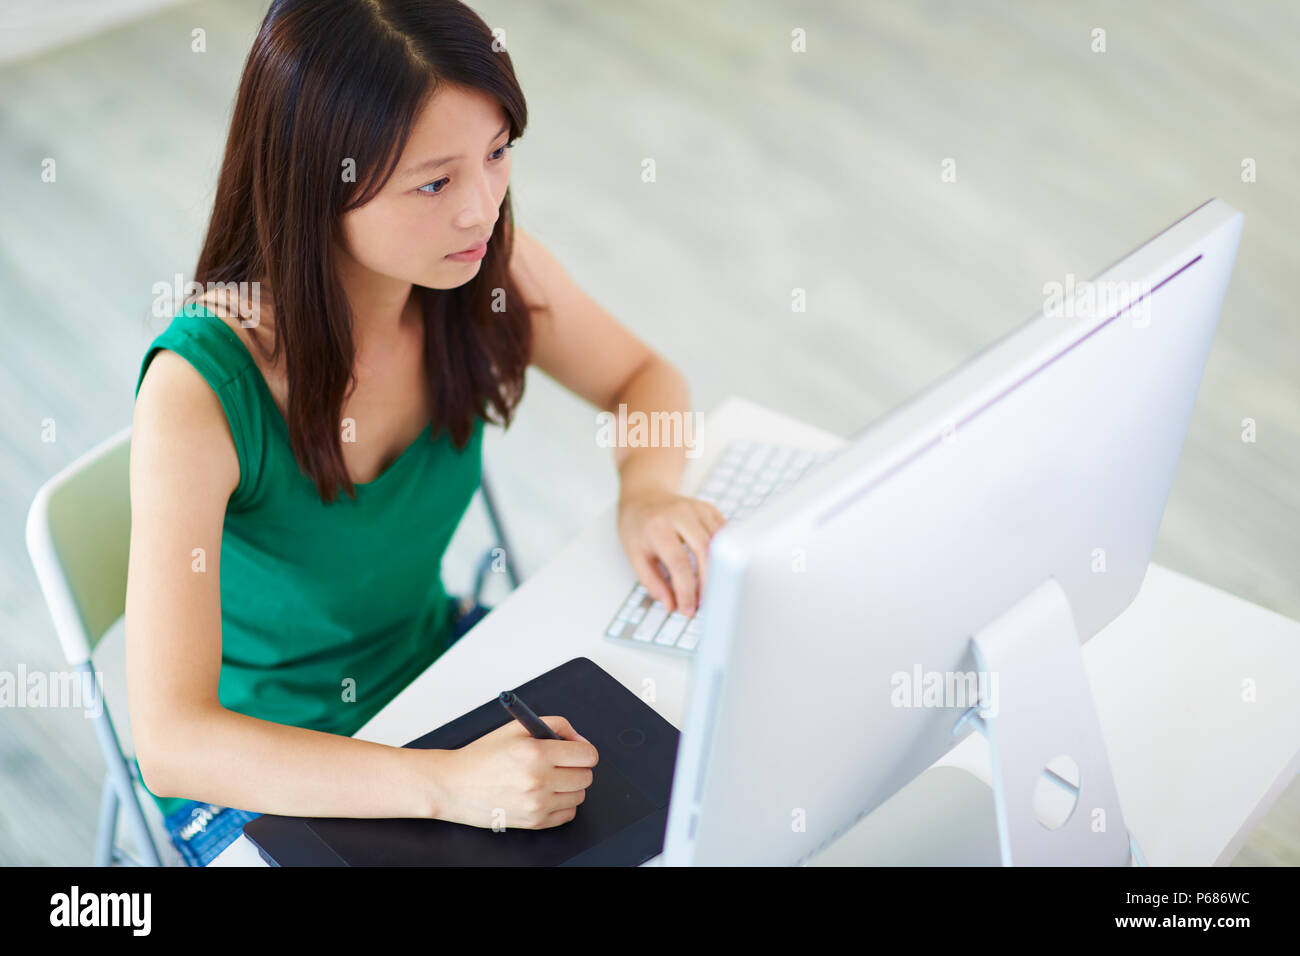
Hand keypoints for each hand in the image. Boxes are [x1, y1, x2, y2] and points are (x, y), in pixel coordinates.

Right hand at [429, 716, 598, 828]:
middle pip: (586, 776)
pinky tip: (545, 793)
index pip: (587, 755)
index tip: (577, 750)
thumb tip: (580, 740)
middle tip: (560, 762)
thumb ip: (556, 725)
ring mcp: (537, 804)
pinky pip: (568, 814)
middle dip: (577, 767)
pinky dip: (562, 804)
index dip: (583, 750)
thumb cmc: (484, 755)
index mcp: (536, 752)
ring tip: (549, 778)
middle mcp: (539, 780)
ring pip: (579, 795)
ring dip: (570, 786)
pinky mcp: (534, 822)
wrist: (454, 786)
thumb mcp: (518, 728)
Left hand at [617, 487, 726, 614]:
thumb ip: (652, 582)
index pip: (679, 563)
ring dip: (718, 570)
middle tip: (704, 603)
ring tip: (711, 590)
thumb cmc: (637, 526)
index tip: (688, 608)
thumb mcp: (635, 556)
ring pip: (718, 542)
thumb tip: (672, 605)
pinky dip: (724, 552)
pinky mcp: (708, 509)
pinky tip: (718, 568)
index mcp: (658, 526)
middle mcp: (679, 514)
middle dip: (707, 582)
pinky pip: (723, 533)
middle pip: (704, 551)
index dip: (687, 590)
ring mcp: (697, 509)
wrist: (643, 496)